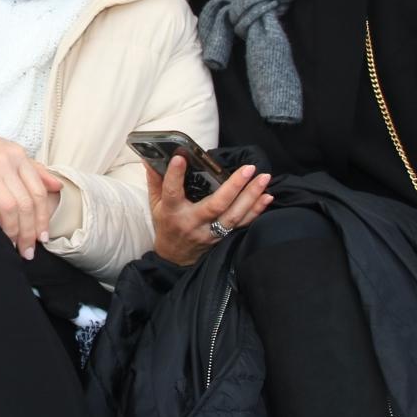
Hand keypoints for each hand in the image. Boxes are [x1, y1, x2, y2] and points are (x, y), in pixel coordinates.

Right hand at [0, 120, 63, 257]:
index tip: (43, 238)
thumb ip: (34, 170)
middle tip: (27, 251)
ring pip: (9, 206)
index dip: (43, 218)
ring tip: (11, 245)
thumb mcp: (9, 154)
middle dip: (29, 232)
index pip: (39, 192)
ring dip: (12, 230)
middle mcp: (8, 161)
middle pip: (26, 203)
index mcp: (20, 156)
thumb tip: (57, 186)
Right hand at [145, 157, 271, 267]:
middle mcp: (193, 223)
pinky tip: (267, 196)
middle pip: (215, 205)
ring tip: (263, 178)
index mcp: (173, 212)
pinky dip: (256, 211)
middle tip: (248, 169)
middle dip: (234, 186)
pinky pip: (243, 225)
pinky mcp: (223, 238)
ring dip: (251, 197)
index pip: (173, 192)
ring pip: (234, 216)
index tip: (181, 158)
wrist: (176, 258)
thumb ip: (156, 181)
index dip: (175, 175)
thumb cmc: (166, 226)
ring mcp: (210, 233)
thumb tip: (149, 158)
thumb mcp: (156, 204)